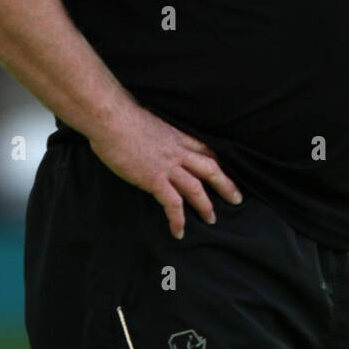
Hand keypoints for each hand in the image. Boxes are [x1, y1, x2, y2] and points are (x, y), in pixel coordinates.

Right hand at [89, 103, 241, 238]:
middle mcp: (177, 151)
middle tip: (236, 198)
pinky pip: (173, 203)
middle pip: (210, 168)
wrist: (111, 120)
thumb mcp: (143, 120)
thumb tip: (142, 135)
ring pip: (196, 188)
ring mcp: (167, 166)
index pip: (203, 149)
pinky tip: (178, 232)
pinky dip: (178, 219)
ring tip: (211, 219)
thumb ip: (150, 132)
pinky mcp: (154, 179)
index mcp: (175, 135)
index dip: (215, 161)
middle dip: (225, 184)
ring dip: (206, 206)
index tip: (222, 171)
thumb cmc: (119, 116)